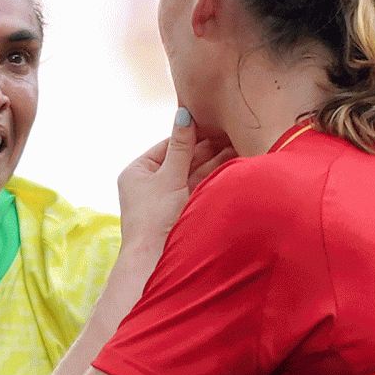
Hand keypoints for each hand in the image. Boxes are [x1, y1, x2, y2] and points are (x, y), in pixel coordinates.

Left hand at [117, 108, 235, 261]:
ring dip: (214, 160)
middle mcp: (150, 183)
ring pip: (193, 173)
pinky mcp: (182, 209)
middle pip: (182, 158)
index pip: (168, 145)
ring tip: (237, 143)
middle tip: (231, 130)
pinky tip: (232, 163)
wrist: (156, 260)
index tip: (212, 120)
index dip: (190, 133)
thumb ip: (181, 146)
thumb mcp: (169, 176)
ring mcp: (166, 197)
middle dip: (206, 147)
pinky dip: (214, 176)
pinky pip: (199, 186)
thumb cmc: (155, 218)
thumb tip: (184, 113)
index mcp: (137, 171)